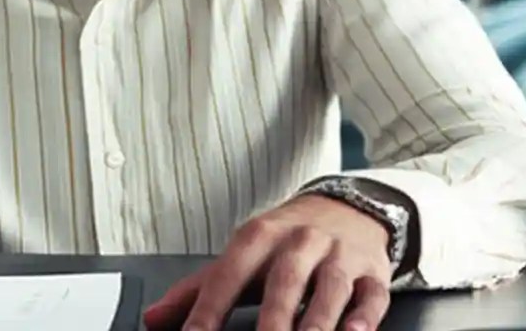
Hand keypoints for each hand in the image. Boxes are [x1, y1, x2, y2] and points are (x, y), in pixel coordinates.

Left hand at [143, 195, 392, 330]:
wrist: (345, 207)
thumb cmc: (284, 241)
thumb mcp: (241, 255)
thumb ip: (198, 289)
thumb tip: (153, 318)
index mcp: (257, 237)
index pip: (229, 273)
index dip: (210, 308)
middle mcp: (299, 241)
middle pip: (284, 280)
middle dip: (273, 319)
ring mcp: (338, 255)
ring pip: (329, 288)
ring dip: (318, 321)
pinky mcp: (372, 270)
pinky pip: (371, 294)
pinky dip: (363, 316)